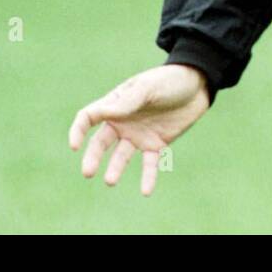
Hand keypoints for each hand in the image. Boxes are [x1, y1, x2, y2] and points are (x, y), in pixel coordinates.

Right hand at [68, 64, 210, 195]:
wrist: (197, 85)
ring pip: (121, 156)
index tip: (74, 145)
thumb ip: (128, 101)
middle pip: (101, 142)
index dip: (78, 131)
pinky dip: (147, 177)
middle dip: (92, 157)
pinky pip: (149, 164)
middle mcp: (123, 121)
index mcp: (115, 103)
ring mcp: (138, 134)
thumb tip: (103, 112)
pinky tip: (146, 191)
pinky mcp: (156, 144)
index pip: (89, 117)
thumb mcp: (147, 87)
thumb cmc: (168, 80)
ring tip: (110, 181)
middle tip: (88, 172)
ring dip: (115, 169)